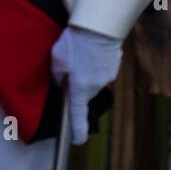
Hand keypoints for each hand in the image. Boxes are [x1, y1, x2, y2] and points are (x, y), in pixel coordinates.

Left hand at [50, 25, 122, 144]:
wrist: (98, 28)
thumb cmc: (74, 44)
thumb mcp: (56, 59)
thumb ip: (58, 75)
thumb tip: (62, 83)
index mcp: (80, 88)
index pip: (77, 114)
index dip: (77, 128)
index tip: (78, 141)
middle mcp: (96, 86)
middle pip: (83, 90)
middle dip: (76, 80)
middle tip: (69, 61)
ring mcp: (108, 77)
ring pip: (93, 78)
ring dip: (86, 69)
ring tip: (79, 51)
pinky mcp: (114, 66)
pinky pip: (101, 68)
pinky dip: (95, 61)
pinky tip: (90, 48)